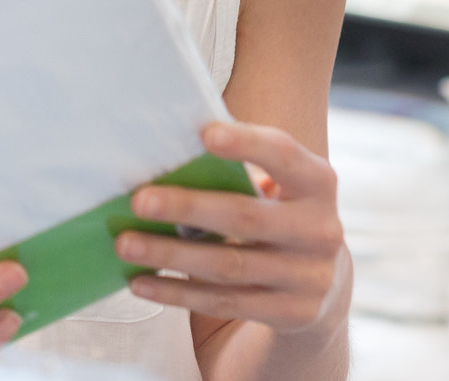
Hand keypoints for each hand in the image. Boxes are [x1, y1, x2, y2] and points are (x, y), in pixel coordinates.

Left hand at [115, 122, 346, 332]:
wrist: (322, 286)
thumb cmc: (275, 216)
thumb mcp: (276, 190)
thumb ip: (237, 174)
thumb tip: (164, 156)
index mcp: (316, 184)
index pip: (284, 156)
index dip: (247, 144)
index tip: (205, 134)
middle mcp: (320, 230)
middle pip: (245, 218)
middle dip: (187, 208)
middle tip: (139, 200)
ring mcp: (309, 277)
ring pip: (228, 266)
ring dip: (170, 255)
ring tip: (125, 245)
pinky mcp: (291, 313)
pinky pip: (224, 302)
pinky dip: (177, 292)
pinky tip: (141, 282)